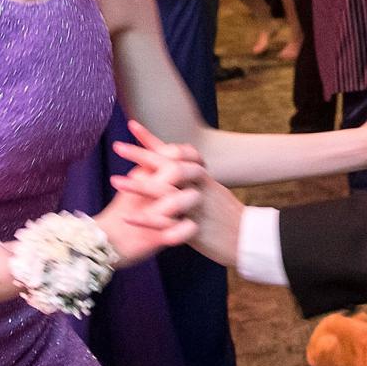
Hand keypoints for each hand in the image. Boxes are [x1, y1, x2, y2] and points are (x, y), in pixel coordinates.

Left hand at [113, 125, 243, 267]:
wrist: (250, 239)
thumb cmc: (230, 217)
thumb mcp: (215, 193)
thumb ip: (197, 182)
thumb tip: (185, 170)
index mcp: (202, 177)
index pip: (175, 152)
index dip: (153, 140)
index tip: (132, 126)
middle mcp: (198, 187)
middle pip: (168, 165)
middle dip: (141, 155)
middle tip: (117, 146)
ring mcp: (196, 207)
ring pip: (166, 192)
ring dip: (138, 186)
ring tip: (115, 181)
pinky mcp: (194, 228)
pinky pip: (167, 223)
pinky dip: (146, 219)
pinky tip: (127, 217)